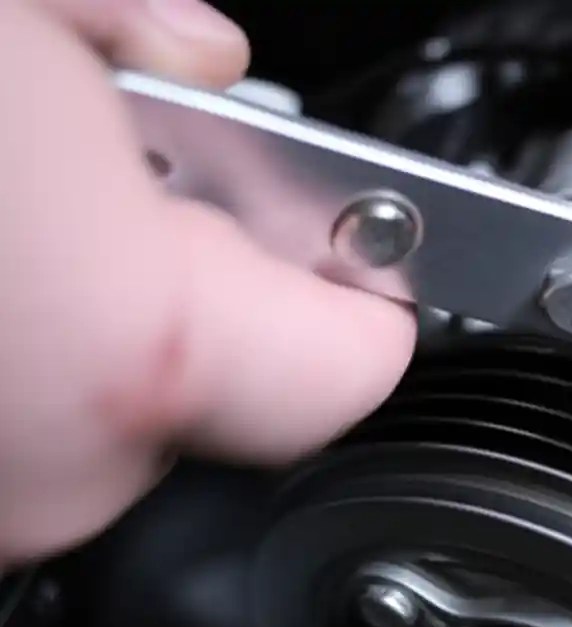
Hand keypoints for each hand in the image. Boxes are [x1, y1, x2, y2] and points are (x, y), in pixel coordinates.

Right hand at [0, 0, 415, 565]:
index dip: (367, 292)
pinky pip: (32, 436)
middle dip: (205, 290)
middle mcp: (61, 467)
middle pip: (236, 388)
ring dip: (100, 328)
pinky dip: (29, 364)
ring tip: (29, 230)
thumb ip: (142, 26)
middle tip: (131, 196)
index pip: (362, 361)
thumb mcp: (11, 7)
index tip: (359, 252)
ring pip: (118, 420)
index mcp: (134, 337)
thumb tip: (198, 54)